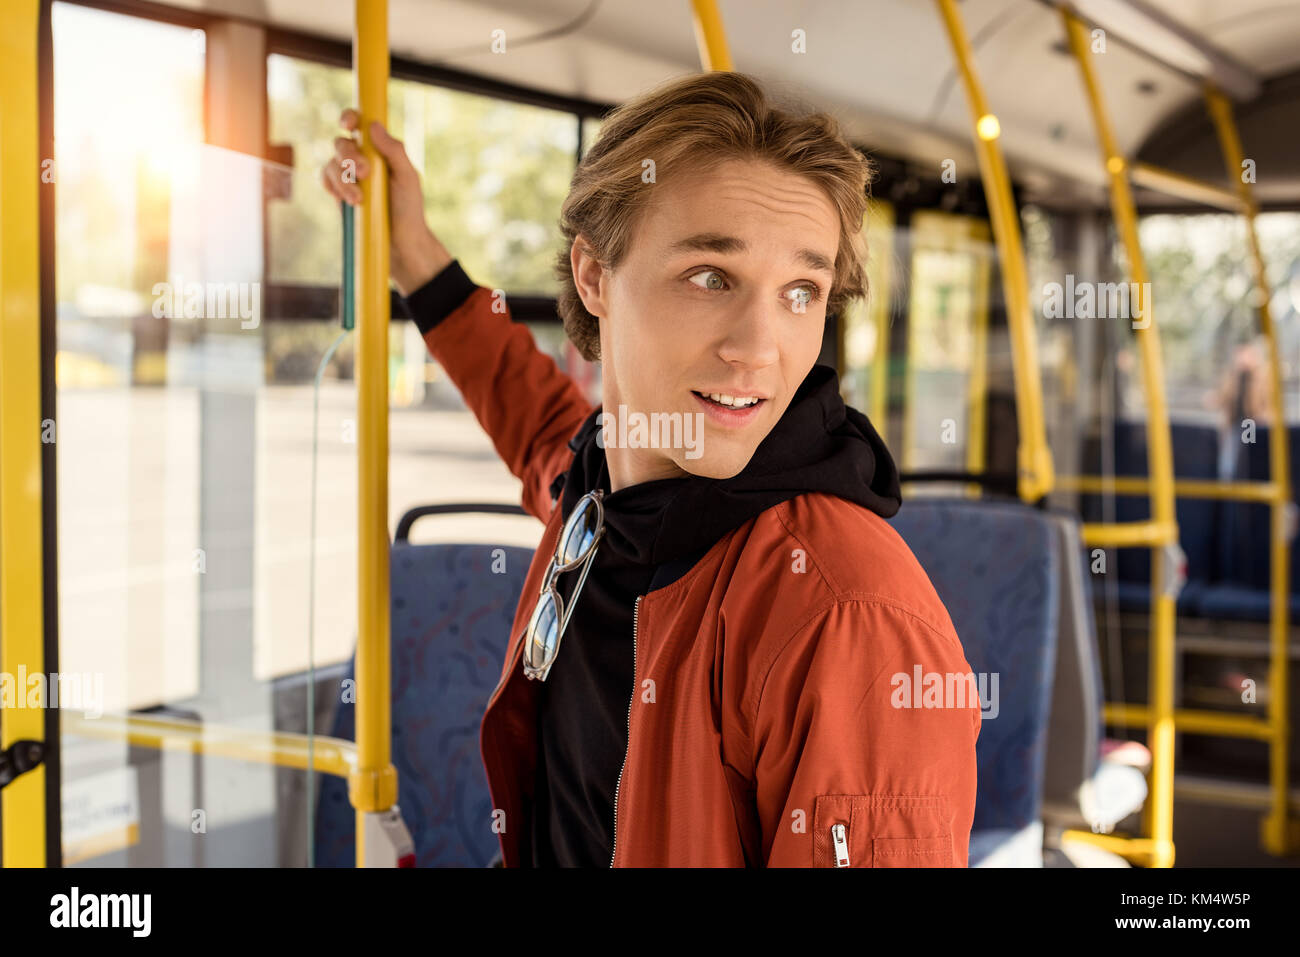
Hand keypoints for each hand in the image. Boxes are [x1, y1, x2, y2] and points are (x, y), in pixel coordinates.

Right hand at [320, 108, 452, 295]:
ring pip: (331, 163)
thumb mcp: (408, 178)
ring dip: (342, 180)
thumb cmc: (409, 210)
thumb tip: (374, 126)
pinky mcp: (339, 194)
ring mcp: (349, 177)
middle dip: (348, 156)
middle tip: (364, 174)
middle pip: (341, 143)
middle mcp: (362, 159)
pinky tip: (346, 201)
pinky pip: (325, 180)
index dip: (350, 118)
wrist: (400, 244)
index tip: (349, 125)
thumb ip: (394, 151)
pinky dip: (331, 186)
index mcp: (380, 150)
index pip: (360, 124)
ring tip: (359, 200)